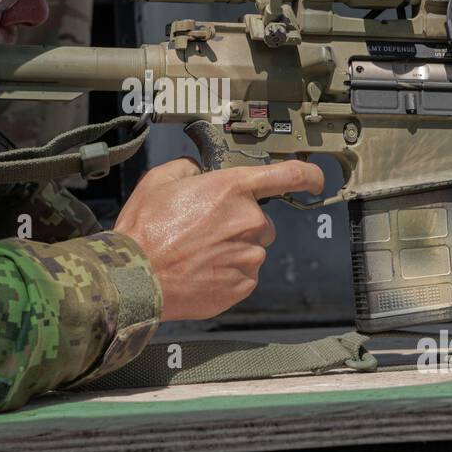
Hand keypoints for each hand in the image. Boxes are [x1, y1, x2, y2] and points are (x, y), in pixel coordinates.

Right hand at [113, 158, 324, 321]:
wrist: (136, 278)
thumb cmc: (145, 231)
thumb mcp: (159, 180)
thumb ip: (189, 168)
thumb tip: (199, 170)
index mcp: (231, 189)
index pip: (288, 175)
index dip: (308, 175)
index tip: (315, 179)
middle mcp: (248, 220)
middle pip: (260, 219)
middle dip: (239, 222)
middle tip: (205, 230)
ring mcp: (248, 254)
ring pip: (251, 247)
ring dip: (232, 248)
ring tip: (197, 253)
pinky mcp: (243, 283)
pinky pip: (244, 272)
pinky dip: (227, 271)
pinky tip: (201, 270)